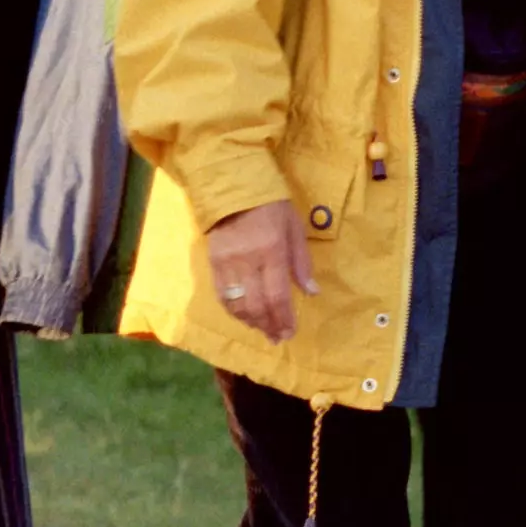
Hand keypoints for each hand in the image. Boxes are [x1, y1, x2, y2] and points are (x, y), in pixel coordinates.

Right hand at [206, 199, 318, 344]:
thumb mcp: (294, 228)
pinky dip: (233, 311)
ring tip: (262, 330)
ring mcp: (228, 264)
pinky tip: (243, 317)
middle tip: (277, 338)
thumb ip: (301, 262)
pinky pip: (222, 295)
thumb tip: (312, 292)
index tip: (290, 333)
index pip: (278, 296)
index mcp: (272, 252)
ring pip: (238, 304)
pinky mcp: (213, 263)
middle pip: (258, 306)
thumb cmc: (271, 206)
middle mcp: (248, 262)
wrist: (233, 187)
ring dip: (251, 322)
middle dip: (269, 326)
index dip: (284, 319)